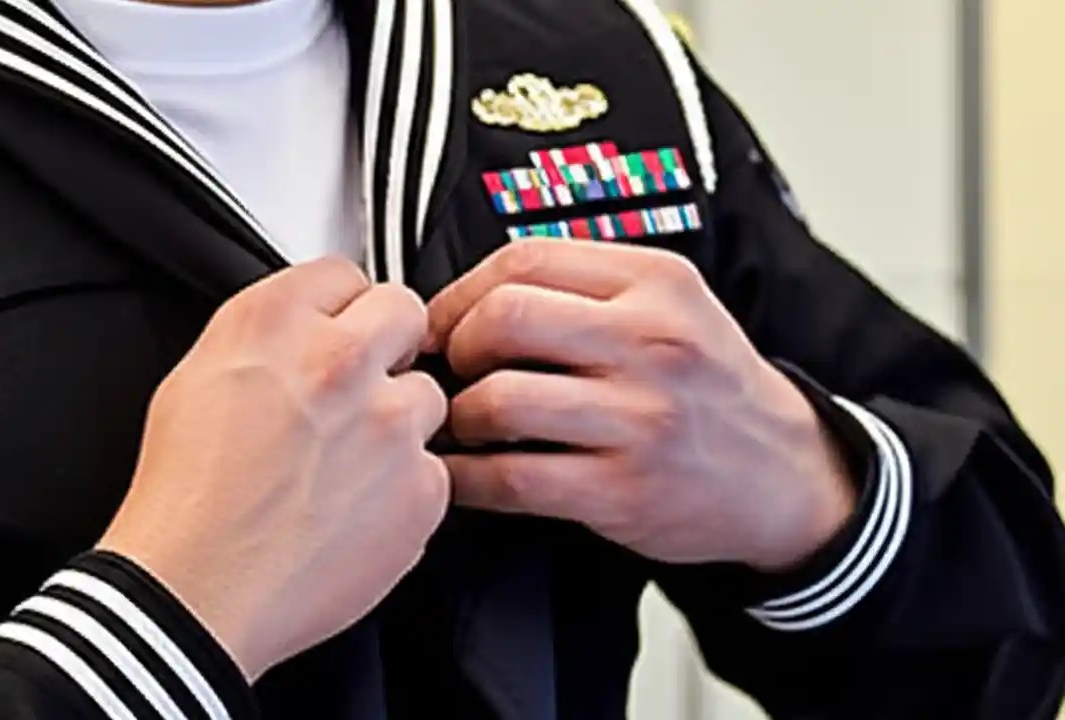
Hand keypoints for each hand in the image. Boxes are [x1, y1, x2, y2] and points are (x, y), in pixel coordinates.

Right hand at [98, 258, 448, 680]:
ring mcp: (390, 423)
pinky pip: (432, 470)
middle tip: (360, 386)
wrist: (197, 591)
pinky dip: (404, 489)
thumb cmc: (186, 499)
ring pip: (426, 395)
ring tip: (346, 466)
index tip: (339, 331)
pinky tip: (356, 510)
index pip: (344, 274)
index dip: (341, 308)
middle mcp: (340, 361)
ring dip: (398, 421)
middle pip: (404, 313)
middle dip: (387, 344)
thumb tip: (304, 329)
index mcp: (275, 322)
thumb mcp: (198, 378)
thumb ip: (268, 337)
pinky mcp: (422, 487)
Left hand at [428, 241, 854, 571]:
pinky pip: (510, 479)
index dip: (462, 291)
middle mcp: (651, 343)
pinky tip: (462, 474)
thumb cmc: (706, 386)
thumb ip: (586, 287)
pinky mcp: (622, 491)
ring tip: (463, 423)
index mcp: (657, 282)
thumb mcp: (672, 307)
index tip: (442, 319)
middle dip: (456, 345)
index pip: (525, 258)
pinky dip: (465, 478)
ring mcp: (640, 419)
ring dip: (457, 416)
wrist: (783, 473)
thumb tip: (470, 297)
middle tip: (452, 369)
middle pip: (503, 319)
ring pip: (499, 400)